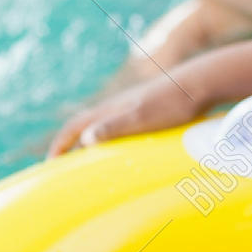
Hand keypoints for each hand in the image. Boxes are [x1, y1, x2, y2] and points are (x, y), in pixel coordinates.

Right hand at [46, 75, 204, 157]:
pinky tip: (120, 155)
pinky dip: (109, 144)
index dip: (59, 146)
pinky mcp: (146, 112)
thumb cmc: (174, 103)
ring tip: (87, 166)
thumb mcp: (142, 118)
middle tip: (61, 168)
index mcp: (110, 109)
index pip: (74, 127)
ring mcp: (130, 108)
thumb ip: (114, 128)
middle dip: (69, 147)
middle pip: (84, 128)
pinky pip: (118, 130)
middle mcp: (116, 107)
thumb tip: (85, 140)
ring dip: (88, 146)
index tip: (49, 164)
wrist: (202, 82)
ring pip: (101, 129)